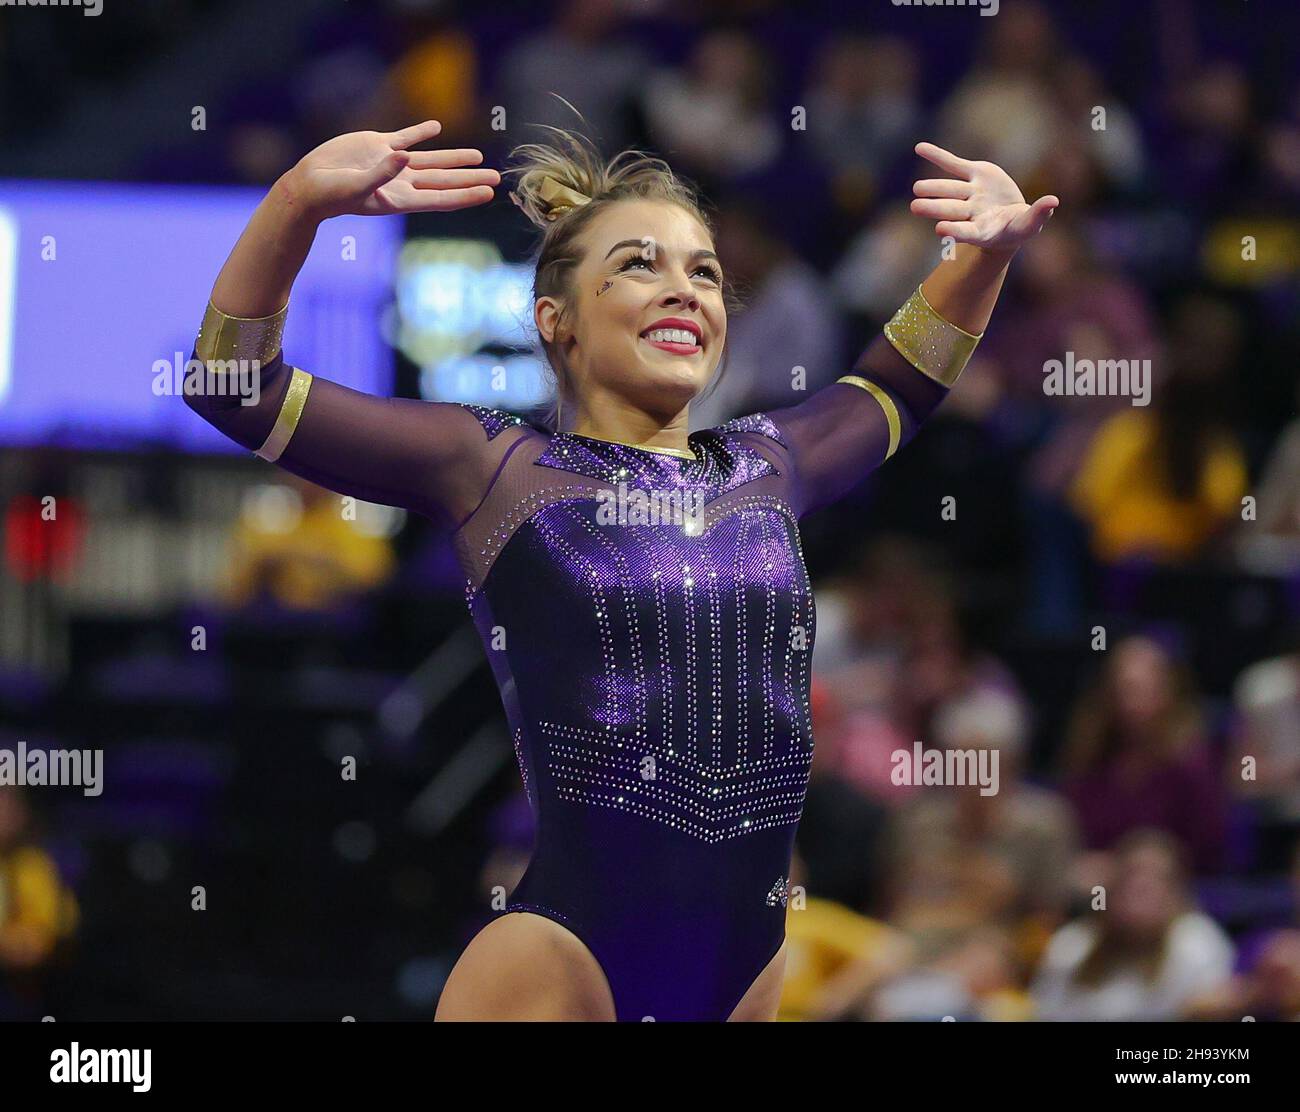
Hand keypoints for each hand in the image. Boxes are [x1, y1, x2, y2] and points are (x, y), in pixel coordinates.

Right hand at [281, 120, 499, 221]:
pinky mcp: (376, 145)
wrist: (307, 185)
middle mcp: (401, 183)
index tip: (489, 193)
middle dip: (470, 179)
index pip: (442, 198)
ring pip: (431, 161)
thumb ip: (383, 173)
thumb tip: (407, 157)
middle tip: (496, 177)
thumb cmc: (330, 195)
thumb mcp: (357, 186)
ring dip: (454, 158)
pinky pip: (405, 137)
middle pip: (444, 181)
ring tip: (478, 157)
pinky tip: (437, 128)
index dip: (466, 195)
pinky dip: (421, 133)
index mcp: (400, 199)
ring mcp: (391, 164)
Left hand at [909, 142, 1058, 253]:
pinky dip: (937, 155)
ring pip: (950, 189)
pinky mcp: (974, 174)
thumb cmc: (1019, 227)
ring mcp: (971, 193)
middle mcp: (972, 213)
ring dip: (933, 187)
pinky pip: (953, 164)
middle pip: (952, 210)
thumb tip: (1053, 202)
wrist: (1010, 218)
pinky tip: (919, 147)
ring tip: (916, 188)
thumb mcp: (1032, 224)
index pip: (967, 232)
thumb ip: (1039, 214)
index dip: (955, 231)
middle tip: (915, 207)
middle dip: (934, 208)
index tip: (940, 229)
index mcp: (983, 230)